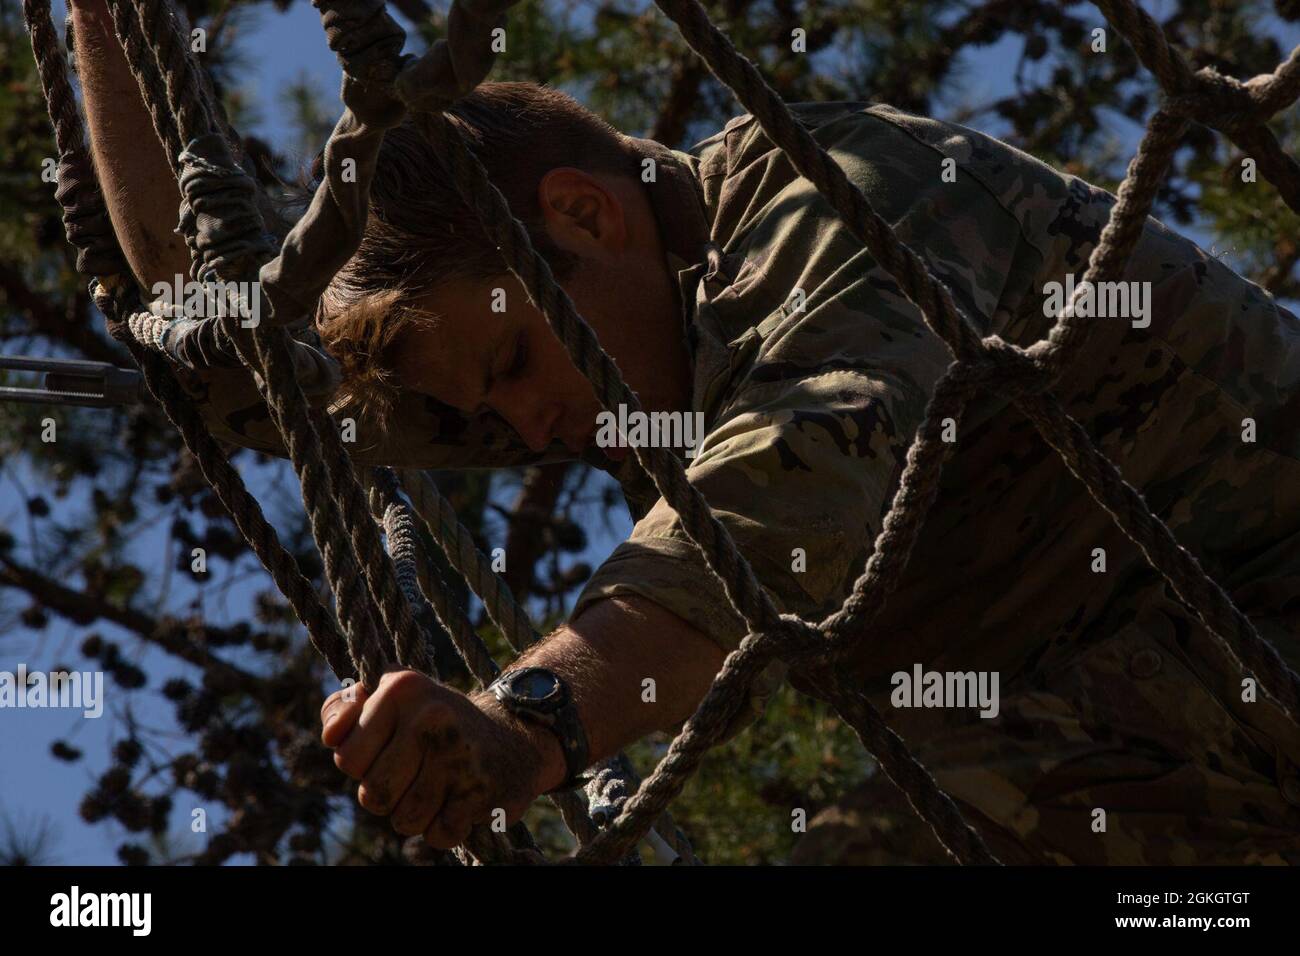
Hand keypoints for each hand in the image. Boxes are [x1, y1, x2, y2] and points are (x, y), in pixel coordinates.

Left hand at [319, 670, 564, 847]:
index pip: (347, 758)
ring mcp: (460, 755)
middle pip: (373, 795)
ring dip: (416, 814)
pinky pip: (439, 835)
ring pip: (404, 820)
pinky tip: (461, 800)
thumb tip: (332, 736)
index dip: (364, 765)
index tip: (389, 750)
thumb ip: (344, 707)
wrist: (516, 735)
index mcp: (403, 688)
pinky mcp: (484, 790)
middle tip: (414, 774)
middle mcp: (432, 716)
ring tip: (439, 787)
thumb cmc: (437, 720)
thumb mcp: (393, 696)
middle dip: (388, 795)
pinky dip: (446, 828)